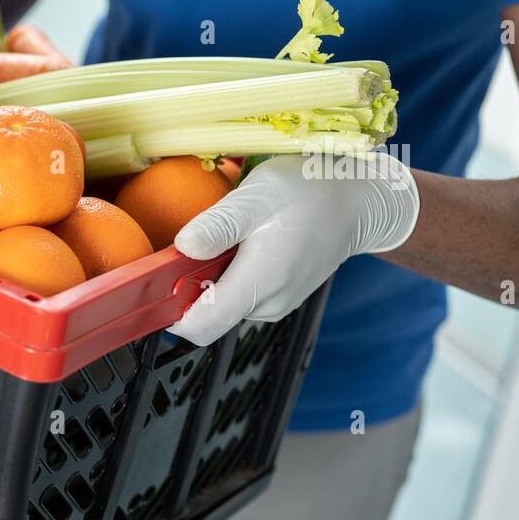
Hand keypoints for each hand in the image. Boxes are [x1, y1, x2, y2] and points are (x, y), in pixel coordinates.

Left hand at [170, 152, 418, 345]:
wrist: (360, 201)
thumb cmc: (309, 192)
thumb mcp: (257, 196)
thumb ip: (218, 224)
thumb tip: (182, 246)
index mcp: (259, 285)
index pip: (200, 327)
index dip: (170, 312)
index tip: (158, 281)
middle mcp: (266, 305)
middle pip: (207, 316)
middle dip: (190, 287)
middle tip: (198, 243)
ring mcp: (275, 304)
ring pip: (223, 304)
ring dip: (212, 277)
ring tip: (229, 238)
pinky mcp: (279, 296)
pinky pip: (241, 295)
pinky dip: (232, 275)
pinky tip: (244, 244)